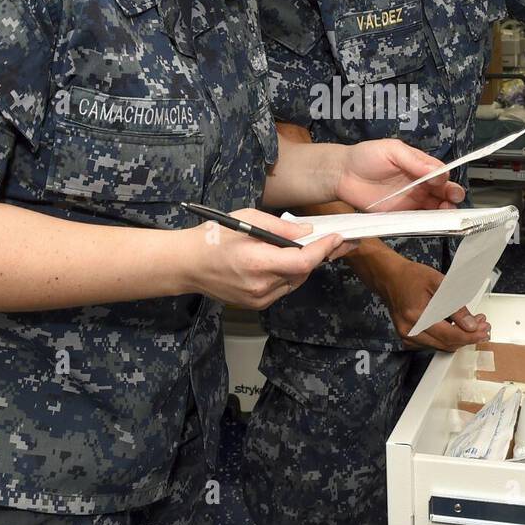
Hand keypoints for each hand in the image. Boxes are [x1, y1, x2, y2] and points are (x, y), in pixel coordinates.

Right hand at [181, 209, 351, 309]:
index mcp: (258, 262)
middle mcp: (261, 285)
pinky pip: (283, 289)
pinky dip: (288, 275)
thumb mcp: (247, 219)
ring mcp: (259, 298)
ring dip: (302, 266)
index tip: (337, 238)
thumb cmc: (213, 237)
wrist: (187, 265)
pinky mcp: (256, 304)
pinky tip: (281, 262)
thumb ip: (281, 228)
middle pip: (302, 272)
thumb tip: (307, 232)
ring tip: (302, 249)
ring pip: (295, 282)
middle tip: (328, 241)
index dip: (323, 249)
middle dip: (316, 255)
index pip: (302, 261)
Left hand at [335, 139, 464, 211]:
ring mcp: (411, 199)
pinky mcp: (401, 213)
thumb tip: (435, 172)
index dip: (444, 177)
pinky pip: (418, 218)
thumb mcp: (391, 150)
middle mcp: (419, 182)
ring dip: (444, 210)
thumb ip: (413, 160)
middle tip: (453, 198)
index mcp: (419, 164)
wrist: (343, 174)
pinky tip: (433, 222)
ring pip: (435, 206)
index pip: (440, 172)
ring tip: (446, 212)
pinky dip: (428, 221)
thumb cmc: (366, 156)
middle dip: (452, 194)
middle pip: (443, 190)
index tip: (440, 181)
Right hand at [377, 255, 490, 350]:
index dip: (470, 336)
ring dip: (459, 338)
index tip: (483, 330)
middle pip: (447, 344)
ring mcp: (407, 335)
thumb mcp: (438, 283)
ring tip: (473, 325)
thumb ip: (455, 306)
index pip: (449, 335)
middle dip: (468, 337)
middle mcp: (410, 330)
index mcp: (416, 316)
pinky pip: (434, 343)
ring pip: (442, 346)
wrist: (390, 278)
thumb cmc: (411, 276)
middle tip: (483, 326)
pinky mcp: (409, 337)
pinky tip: (457, 327)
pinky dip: (447, 337)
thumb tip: (470, 325)